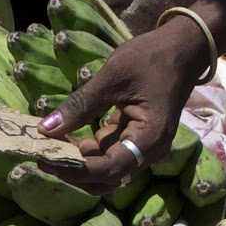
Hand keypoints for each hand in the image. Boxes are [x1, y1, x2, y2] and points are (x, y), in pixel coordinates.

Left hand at [37, 17, 209, 193]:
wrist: (183, 48)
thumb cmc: (152, 58)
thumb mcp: (112, 77)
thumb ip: (80, 104)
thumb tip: (45, 128)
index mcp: (150, 139)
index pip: (109, 168)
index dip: (75, 170)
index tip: (46, 161)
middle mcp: (148, 152)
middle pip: (106, 178)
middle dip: (74, 171)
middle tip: (42, 156)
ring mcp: (142, 148)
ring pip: (105, 169)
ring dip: (78, 161)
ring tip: (50, 144)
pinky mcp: (134, 139)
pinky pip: (108, 152)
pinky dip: (87, 148)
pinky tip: (65, 135)